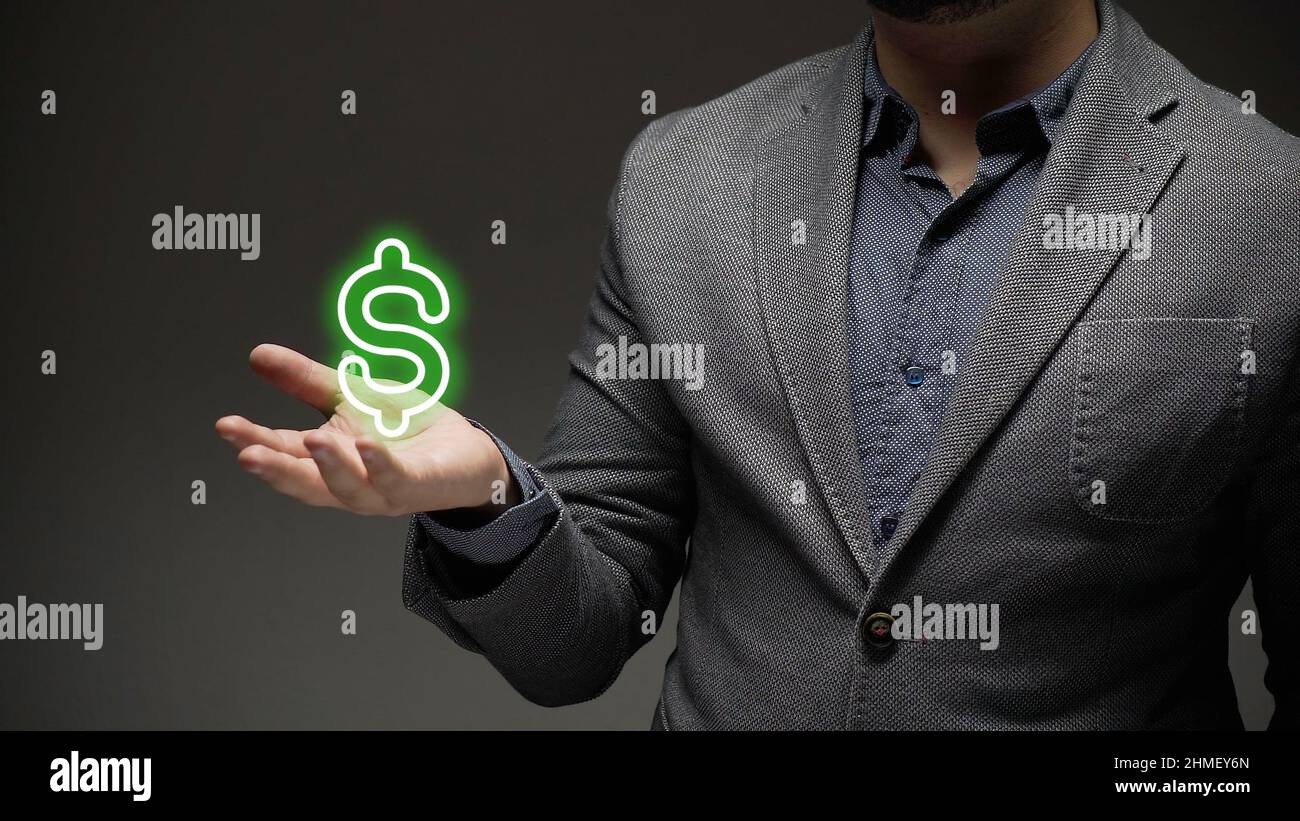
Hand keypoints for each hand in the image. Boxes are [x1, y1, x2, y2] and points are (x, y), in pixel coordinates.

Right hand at [216, 344, 519, 515]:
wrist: (464, 450)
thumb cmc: (406, 427)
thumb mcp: (350, 394)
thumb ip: (306, 380)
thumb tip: (257, 355)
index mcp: (328, 457)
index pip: (284, 452)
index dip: (255, 440)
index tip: (227, 426)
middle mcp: (349, 481)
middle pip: (306, 482)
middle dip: (276, 468)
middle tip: (248, 453)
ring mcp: (382, 490)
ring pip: (347, 491)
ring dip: (327, 468)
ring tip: (311, 442)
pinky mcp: (417, 487)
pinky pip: (394, 480)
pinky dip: (378, 466)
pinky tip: (365, 446)